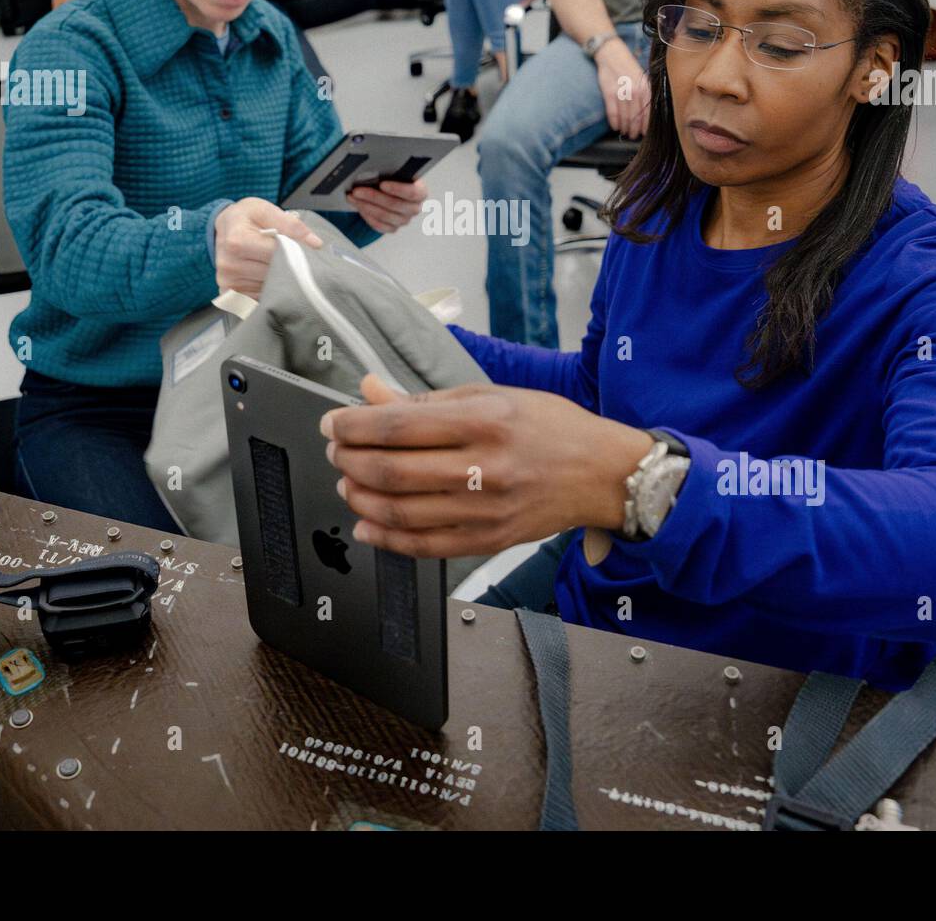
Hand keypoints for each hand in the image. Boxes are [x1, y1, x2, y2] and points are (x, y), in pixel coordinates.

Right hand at [214, 198, 323, 297]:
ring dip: (280, 279)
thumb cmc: (246, 216)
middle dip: (289, 266)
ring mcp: (228, 282)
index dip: (294, 252)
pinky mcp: (230, 293)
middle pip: (274, 272)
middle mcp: (229, 264)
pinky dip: (269, 289)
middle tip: (293, 258)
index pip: (276, 254)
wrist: (224, 226)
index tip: (304, 251)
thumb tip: (316, 244)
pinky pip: (260, 296)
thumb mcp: (265, 209)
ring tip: (279, 264)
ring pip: (270, 287)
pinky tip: (269, 276)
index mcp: (237, 241)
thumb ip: (291, 225)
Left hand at [321, 375, 655, 557]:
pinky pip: (425, 546)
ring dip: (360, 499)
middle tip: (336, 451)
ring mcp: (486, 509)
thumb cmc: (549, 426)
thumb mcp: (490, 395)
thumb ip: (426, 400)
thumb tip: (370, 391)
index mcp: (484, 420)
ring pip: (402, 512)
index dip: (353, 426)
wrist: (602, 472)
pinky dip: (386, 538)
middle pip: (392, 471)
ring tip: (348, 483)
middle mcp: (484, 466)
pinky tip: (368, 524)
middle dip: (349, 461)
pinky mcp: (489, 540)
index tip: (333, 423)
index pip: (398, 426)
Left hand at [346, 177, 427, 233]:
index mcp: (420, 192)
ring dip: (365, 205)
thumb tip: (373, 168)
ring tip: (353, 196)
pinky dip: (366, 215)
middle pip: (395, 205)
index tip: (382, 184)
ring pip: (384, 215)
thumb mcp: (395, 172)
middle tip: (357, 190)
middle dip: (373, 197)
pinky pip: (378, 224)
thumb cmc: (394, 178)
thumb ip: (390, 170)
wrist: (391, 190)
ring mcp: (404, 220)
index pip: (412, 193)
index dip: (397, 189)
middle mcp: (414, 208)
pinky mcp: (392, 228)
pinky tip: (358, 206)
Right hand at [595, 39, 651, 138]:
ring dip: (625, 128)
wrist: (612, 54)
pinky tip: (615, 127)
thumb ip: (646, 94)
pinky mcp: (609, 92)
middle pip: (636, 118)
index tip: (644, 133)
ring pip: (624, 117)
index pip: (647, 114)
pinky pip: (612, 112)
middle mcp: (635, 91)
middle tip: (633, 136)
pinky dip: (614, 122)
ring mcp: (622, 92)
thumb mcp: (642, 79)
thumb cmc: (628, 68)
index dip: (645, 127)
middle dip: (634, 130)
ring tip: (624, 132)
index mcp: (646, 89)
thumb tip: (647, 115)